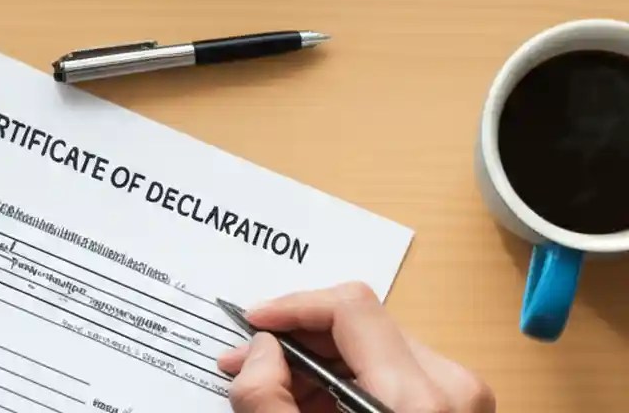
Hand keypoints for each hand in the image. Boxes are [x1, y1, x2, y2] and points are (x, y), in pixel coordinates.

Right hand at [217, 283, 494, 412]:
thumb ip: (267, 400)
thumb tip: (258, 352)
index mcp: (417, 399)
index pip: (351, 308)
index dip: (292, 307)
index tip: (251, 323)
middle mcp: (451, 389)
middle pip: (361, 325)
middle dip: (296, 340)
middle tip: (246, 363)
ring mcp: (461, 401)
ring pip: (374, 348)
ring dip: (318, 364)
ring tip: (277, 395)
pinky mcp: (458, 412)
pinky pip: (393, 374)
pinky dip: (346, 383)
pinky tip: (313, 409)